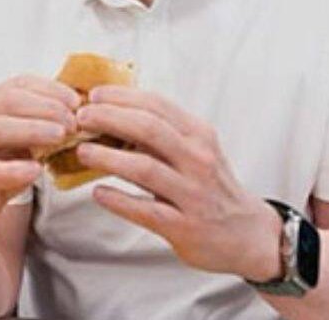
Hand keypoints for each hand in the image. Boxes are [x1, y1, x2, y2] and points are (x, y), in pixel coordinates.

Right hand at [0, 76, 79, 232]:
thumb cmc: (3, 163)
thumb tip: (83, 110)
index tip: (77, 101)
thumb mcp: (25, 136)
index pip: (20, 84)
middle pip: (8, 100)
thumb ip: (46, 121)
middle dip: (46, 108)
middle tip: (73, 122)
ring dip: (31, 129)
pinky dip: (13, 169)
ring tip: (59, 136)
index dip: (51, 89)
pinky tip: (36, 169)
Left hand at [74, 85, 282, 280]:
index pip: (157, 105)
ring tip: (83, 152)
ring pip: (145, 167)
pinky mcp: (184, 226)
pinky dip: (119, 200)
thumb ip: (161, 134)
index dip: (122, 97)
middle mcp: (198, 160)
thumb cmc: (211, 187)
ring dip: (108, 157)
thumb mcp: (195, 151)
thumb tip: (110, 112)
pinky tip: (98, 192)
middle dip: (109, 118)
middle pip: (148, 129)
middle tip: (81, 118)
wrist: (246, 234)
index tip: (94, 94)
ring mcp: (192, 193)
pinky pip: (146, 210)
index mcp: (199, 135)